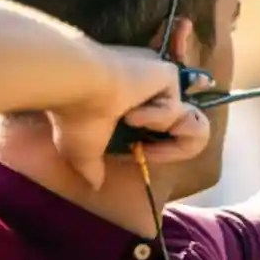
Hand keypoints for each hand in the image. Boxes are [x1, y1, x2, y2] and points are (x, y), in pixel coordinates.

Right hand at [49, 47, 211, 187]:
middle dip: (172, 143)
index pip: (160, 129)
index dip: (158, 147)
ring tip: (128, 117)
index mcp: (129, 102)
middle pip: (183, 123)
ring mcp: (158, 79)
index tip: (139, 152)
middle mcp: (146, 88)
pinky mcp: (168, 74)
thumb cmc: (76, 116)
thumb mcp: (82, 151)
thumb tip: (94, 185)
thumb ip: (92, 167)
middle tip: (145, 148)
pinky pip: (174, 109)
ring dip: (153, 124)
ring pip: (181, 118)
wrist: (79, 87)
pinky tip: (130, 108)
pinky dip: (152, 116)